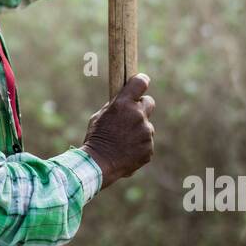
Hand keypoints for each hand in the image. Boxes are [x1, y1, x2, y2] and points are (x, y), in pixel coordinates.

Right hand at [82, 73, 154, 187]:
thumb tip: (125, 101)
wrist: (98, 164)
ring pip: (147, 127)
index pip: (140, 82)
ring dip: (139, 131)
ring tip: (123, 141)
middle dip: (142, 107)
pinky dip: (139, 146)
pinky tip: (126, 152)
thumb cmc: (95, 138)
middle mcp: (138, 116)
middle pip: (149, 102)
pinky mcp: (149, 149)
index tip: (142, 82)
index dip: (142, 81)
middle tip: (132, 115)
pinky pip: (146, 144)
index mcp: (123, 104)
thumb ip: (116, 107)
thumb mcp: (100, 116)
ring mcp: (145, 133)